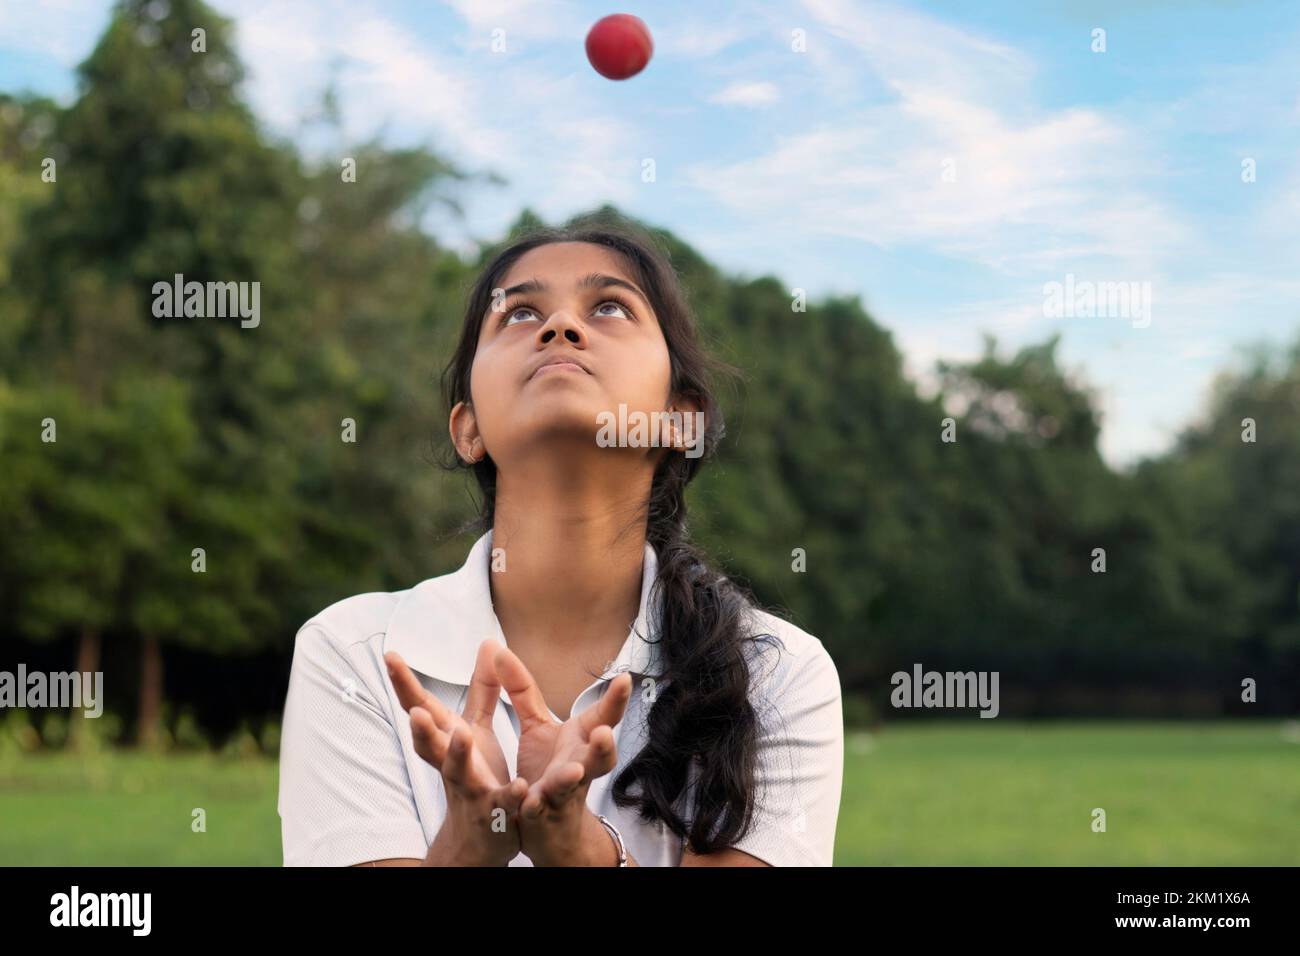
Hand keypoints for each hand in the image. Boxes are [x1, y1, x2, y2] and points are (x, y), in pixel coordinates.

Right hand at [385, 641, 527, 865]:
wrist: (480, 839)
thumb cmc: (477, 776)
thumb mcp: (477, 730)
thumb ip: (482, 690)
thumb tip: (486, 644)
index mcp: (448, 741)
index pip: (423, 709)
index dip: (404, 684)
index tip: (388, 654)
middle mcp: (451, 764)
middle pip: (430, 744)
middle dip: (421, 727)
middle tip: (415, 710)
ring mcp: (470, 790)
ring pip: (459, 773)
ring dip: (458, 754)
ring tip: (462, 734)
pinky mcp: (495, 813)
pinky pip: (503, 805)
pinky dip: (510, 796)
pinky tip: (519, 787)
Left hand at [493, 644, 633, 865]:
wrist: (548, 825)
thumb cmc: (547, 769)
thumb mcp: (537, 726)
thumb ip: (522, 691)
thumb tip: (499, 649)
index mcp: (582, 741)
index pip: (603, 717)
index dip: (616, 701)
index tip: (625, 678)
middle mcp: (579, 766)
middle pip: (600, 757)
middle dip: (605, 745)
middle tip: (604, 731)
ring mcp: (562, 793)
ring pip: (570, 785)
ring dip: (570, 777)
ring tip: (572, 769)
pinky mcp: (541, 814)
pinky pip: (539, 810)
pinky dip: (535, 805)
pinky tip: (529, 801)